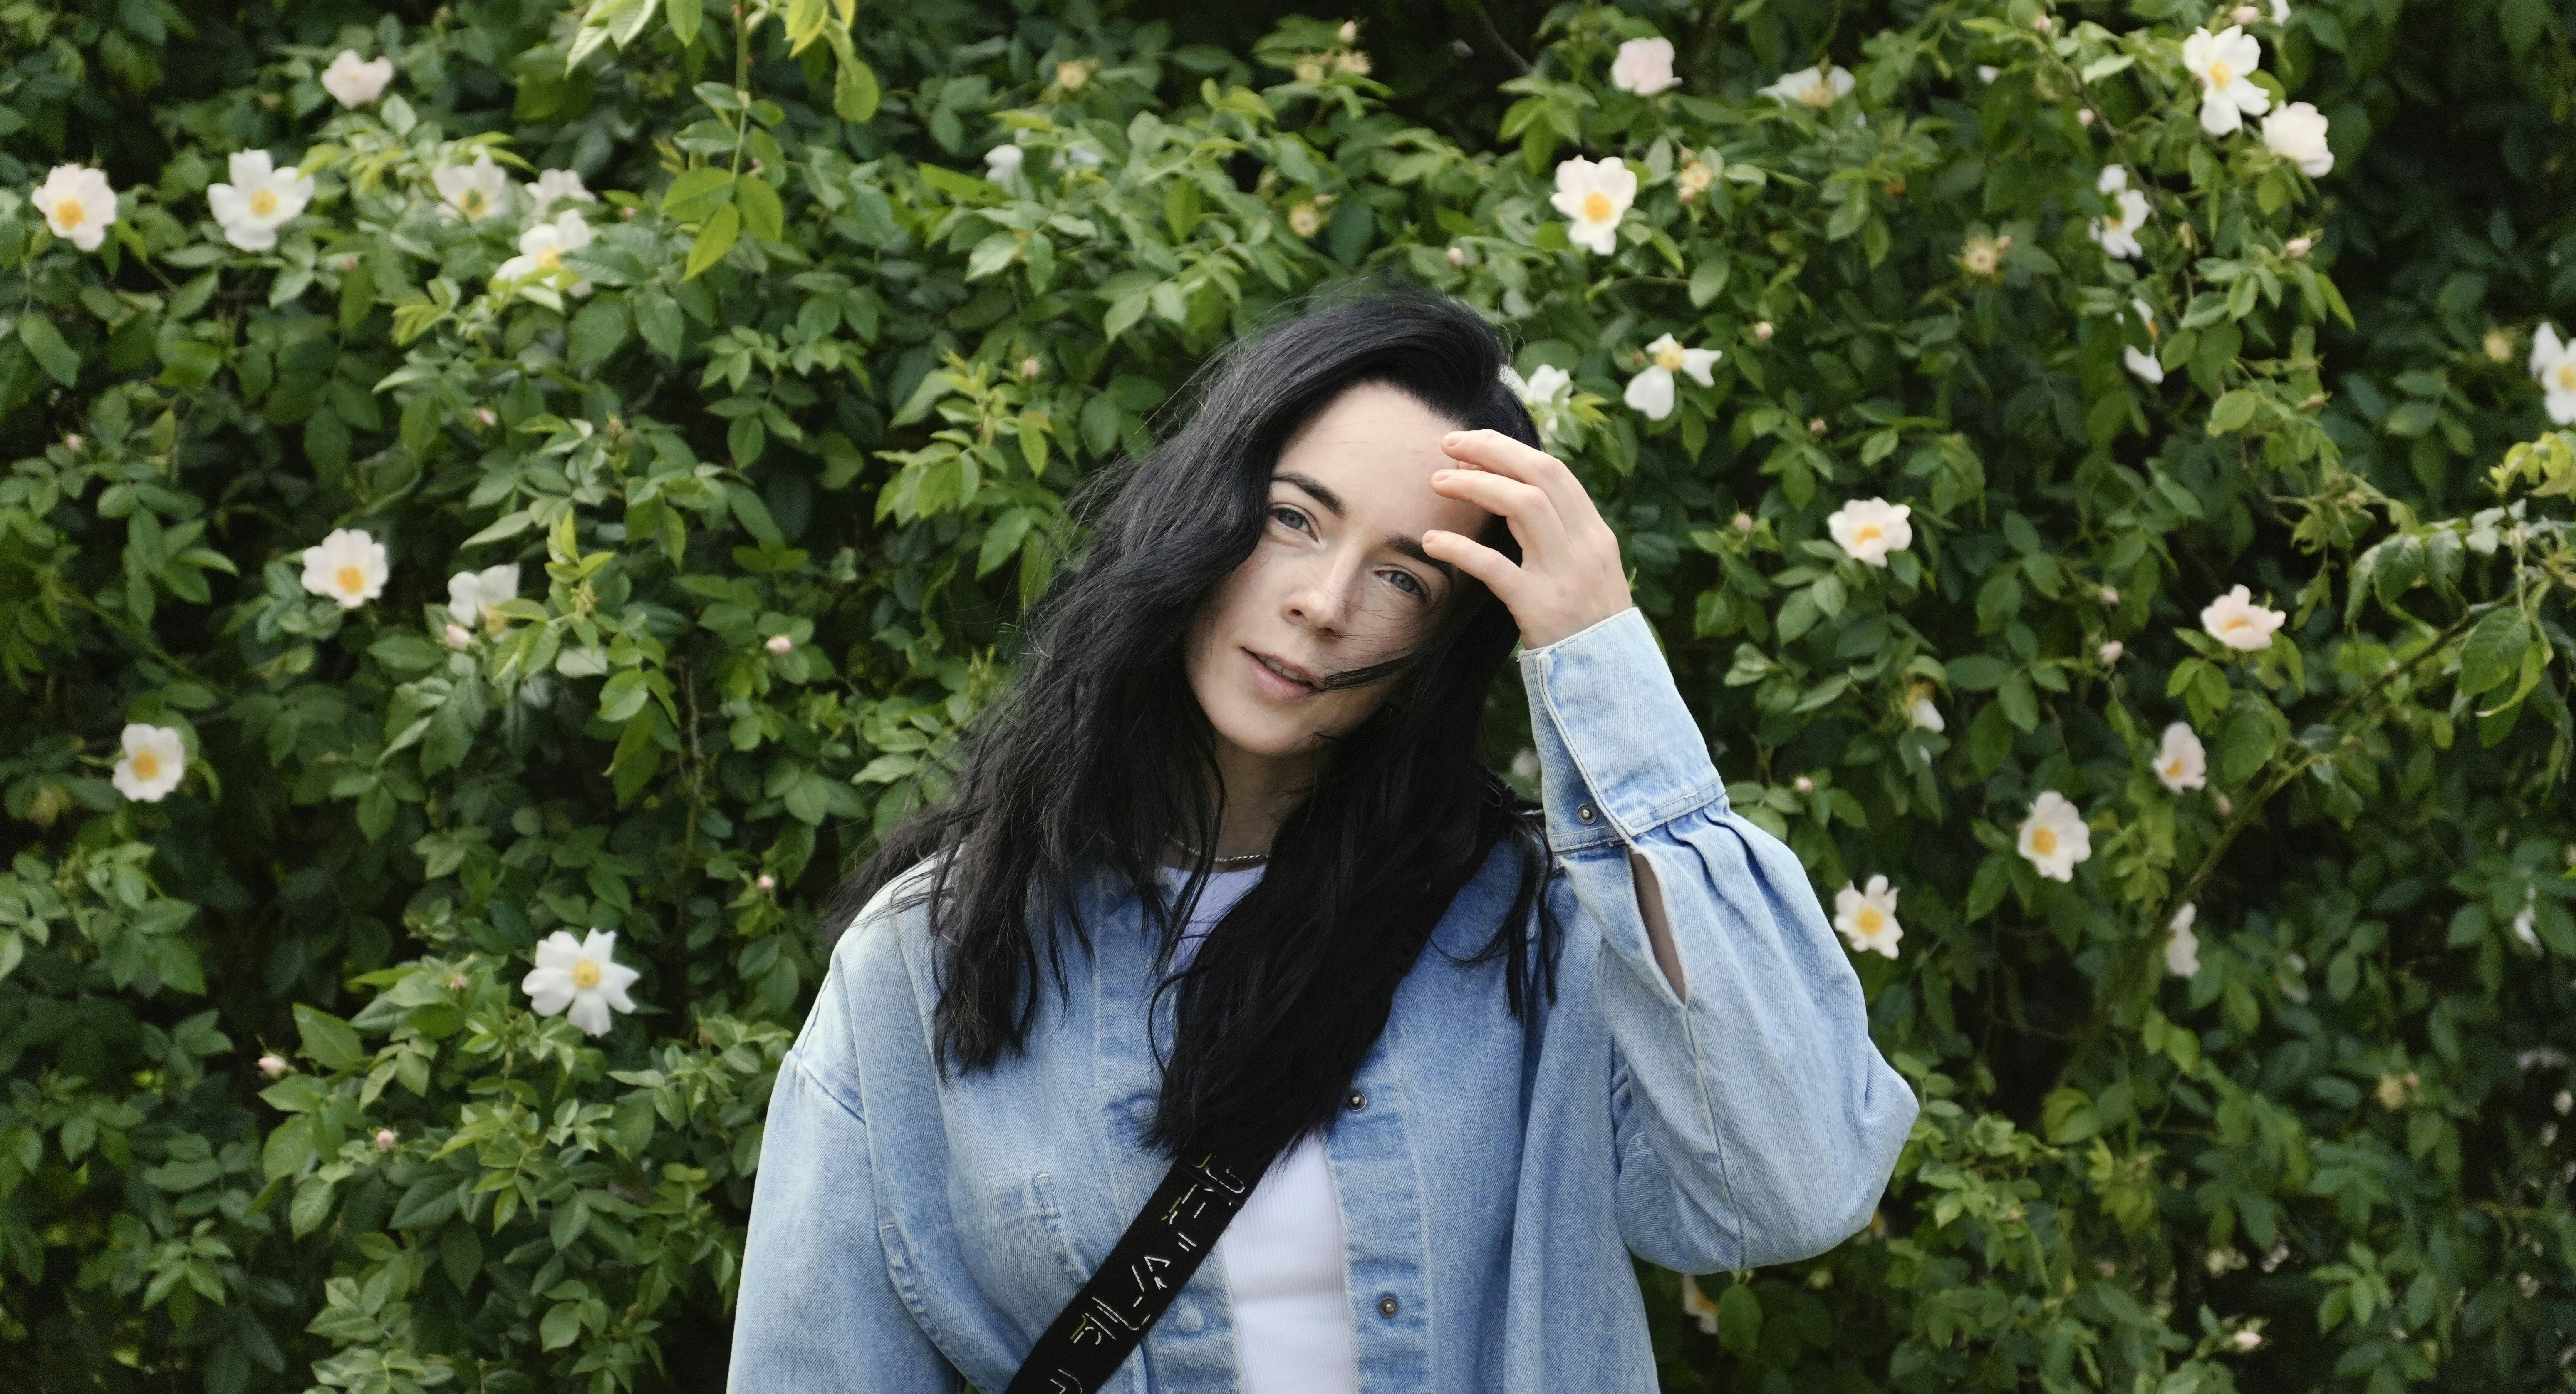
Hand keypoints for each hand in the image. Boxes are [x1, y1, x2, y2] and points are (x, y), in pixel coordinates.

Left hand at [1421, 429, 1633, 650]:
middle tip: (1448, 444)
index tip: (1474, 444)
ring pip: (1523, 506)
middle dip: (1491, 451)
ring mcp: (1564, 575)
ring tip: (1438, 482)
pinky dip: (1460, 549)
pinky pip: (1495, 567)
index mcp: (1595, 533)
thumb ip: (1560, 534)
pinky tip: (1431, 542)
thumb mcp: (1586, 570)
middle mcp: (1584, 546)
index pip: (1554, 473)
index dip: (1510, 451)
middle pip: (1539, 475)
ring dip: (1476, 486)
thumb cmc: (1587, 623)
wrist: (1609, 677)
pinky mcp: (1539, 607)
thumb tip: (1511, 495)